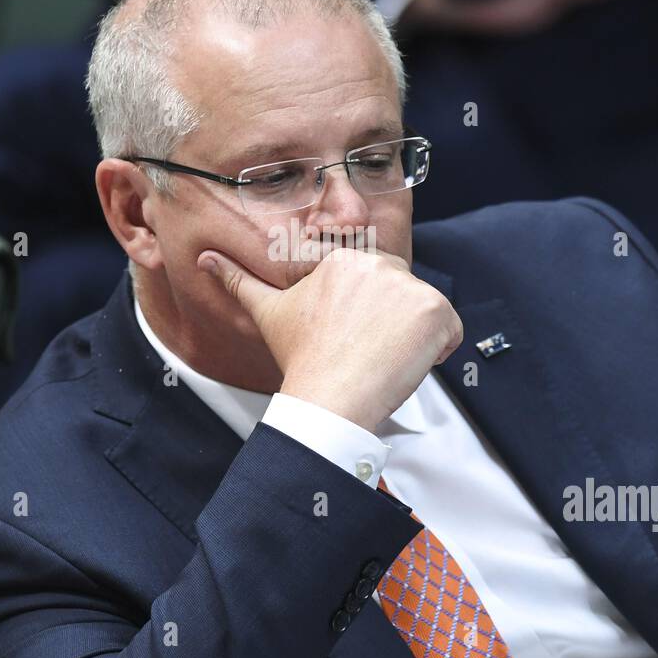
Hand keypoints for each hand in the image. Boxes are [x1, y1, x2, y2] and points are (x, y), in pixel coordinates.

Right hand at [198, 246, 462, 432]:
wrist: (328, 398)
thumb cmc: (302, 360)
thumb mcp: (269, 313)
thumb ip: (238, 281)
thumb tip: (205, 259)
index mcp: (344, 261)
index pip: (378, 282)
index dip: (370, 316)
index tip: (353, 340)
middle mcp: (378, 265)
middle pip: (404, 295)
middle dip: (394, 325)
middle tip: (367, 354)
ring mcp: (408, 286)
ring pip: (427, 313)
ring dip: (415, 339)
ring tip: (383, 360)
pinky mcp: (434, 311)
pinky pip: (452, 330)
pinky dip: (438, 351)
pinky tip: (406, 364)